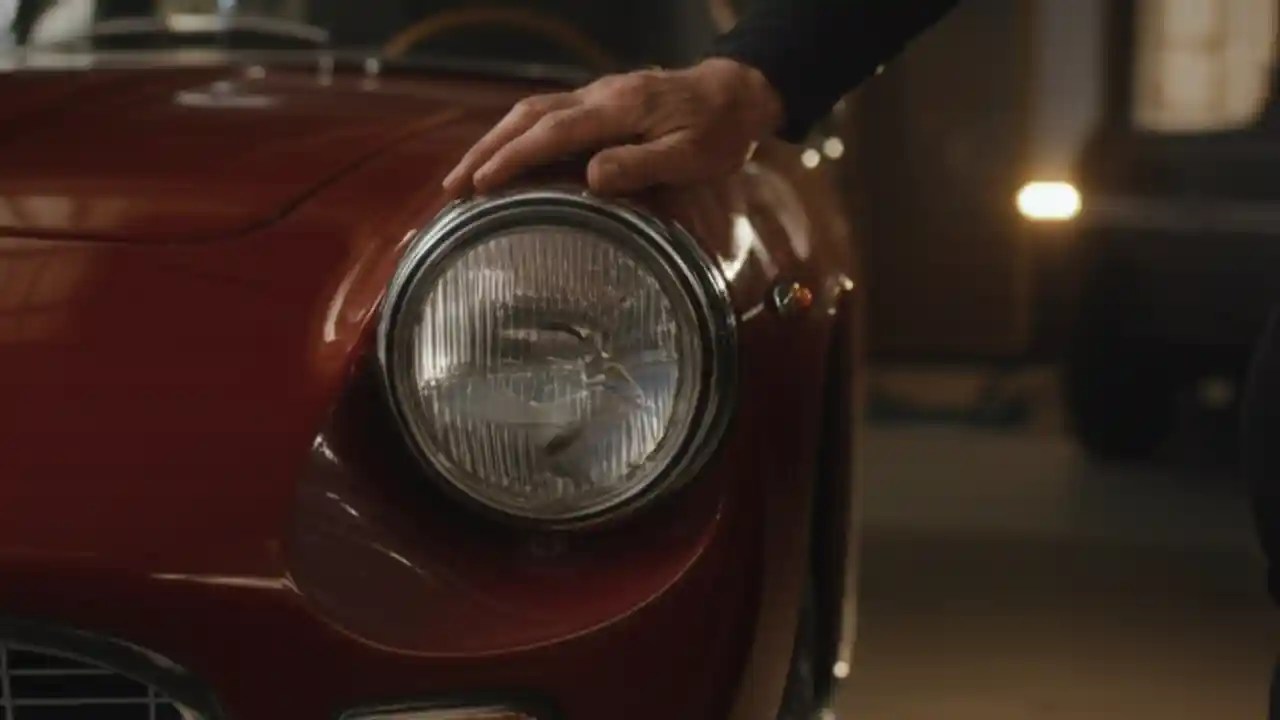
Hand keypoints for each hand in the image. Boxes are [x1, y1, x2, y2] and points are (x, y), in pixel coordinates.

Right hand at [443, 58, 784, 195]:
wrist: (737, 94)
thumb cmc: (718, 132)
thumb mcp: (691, 157)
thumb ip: (642, 166)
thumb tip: (591, 179)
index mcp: (618, 108)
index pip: (552, 132)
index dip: (513, 157)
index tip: (480, 182)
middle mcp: (598, 96)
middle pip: (527, 116)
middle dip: (485, 149)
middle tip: (452, 187)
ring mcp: (596, 96)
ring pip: (531, 112)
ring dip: (494, 142)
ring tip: (465, 177)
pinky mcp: (600, 104)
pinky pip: (546, 116)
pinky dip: (516, 137)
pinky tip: (504, 159)